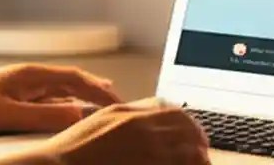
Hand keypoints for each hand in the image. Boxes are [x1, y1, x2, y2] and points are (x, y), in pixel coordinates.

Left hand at [0, 64, 122, 132]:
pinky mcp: (14, 100)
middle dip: (97, 91)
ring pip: (62, 92)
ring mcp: (22, 89)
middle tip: (120, 104)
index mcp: (31, 75)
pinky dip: (65, 108)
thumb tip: (78, 114)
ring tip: (103, 106)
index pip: (75, 78)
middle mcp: (30, 78)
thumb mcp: (7, 115)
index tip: (119, 101)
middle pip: (72, 82)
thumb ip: (43, 116)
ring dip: (83, 99)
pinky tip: (71, 115)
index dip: (99, 89)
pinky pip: (48, 102)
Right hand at [32, 99, 210, 164]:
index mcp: (132, 115)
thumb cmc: (73, 151)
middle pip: (187, 132)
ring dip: (196, 160)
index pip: (175, 112)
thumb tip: (150, 114)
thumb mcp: (102, 119)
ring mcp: (149, 155)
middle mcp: (144, 132)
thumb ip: (129, 114)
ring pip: (190, 155)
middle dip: (197, 142)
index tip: (193, 135)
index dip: (188, 124)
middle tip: (200, 155)